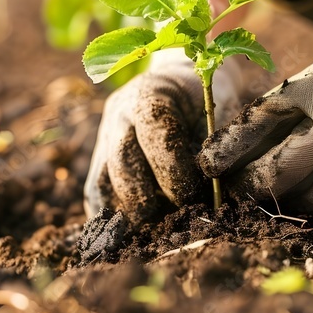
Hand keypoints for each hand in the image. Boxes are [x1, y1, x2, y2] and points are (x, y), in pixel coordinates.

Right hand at [84, 50, 244, 222]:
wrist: (182, 76)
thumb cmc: (208, 96)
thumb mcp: (216, 109)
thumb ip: (212, 146)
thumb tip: (211, 191)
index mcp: (152, 92)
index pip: (155, 133)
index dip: (172, 169)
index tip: (191, 194)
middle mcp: (121, 110)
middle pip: (121, 160)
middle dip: (145, 198)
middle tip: (169, 222)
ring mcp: (106, 132)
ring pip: (102, 179)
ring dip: (124, 213)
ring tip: (146, 236)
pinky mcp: (101, 152)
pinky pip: (96, 188)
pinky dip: (108, 214)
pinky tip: (122, 237)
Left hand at [198, 40, 312, 231]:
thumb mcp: (291, 94)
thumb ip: (250, 128)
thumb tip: (206, 167)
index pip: (279, 168)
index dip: (247, 184)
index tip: (223, 186)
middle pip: (300, 194)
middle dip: (269, 196)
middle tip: (252, 191)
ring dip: (300, 206)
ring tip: (292, 187)